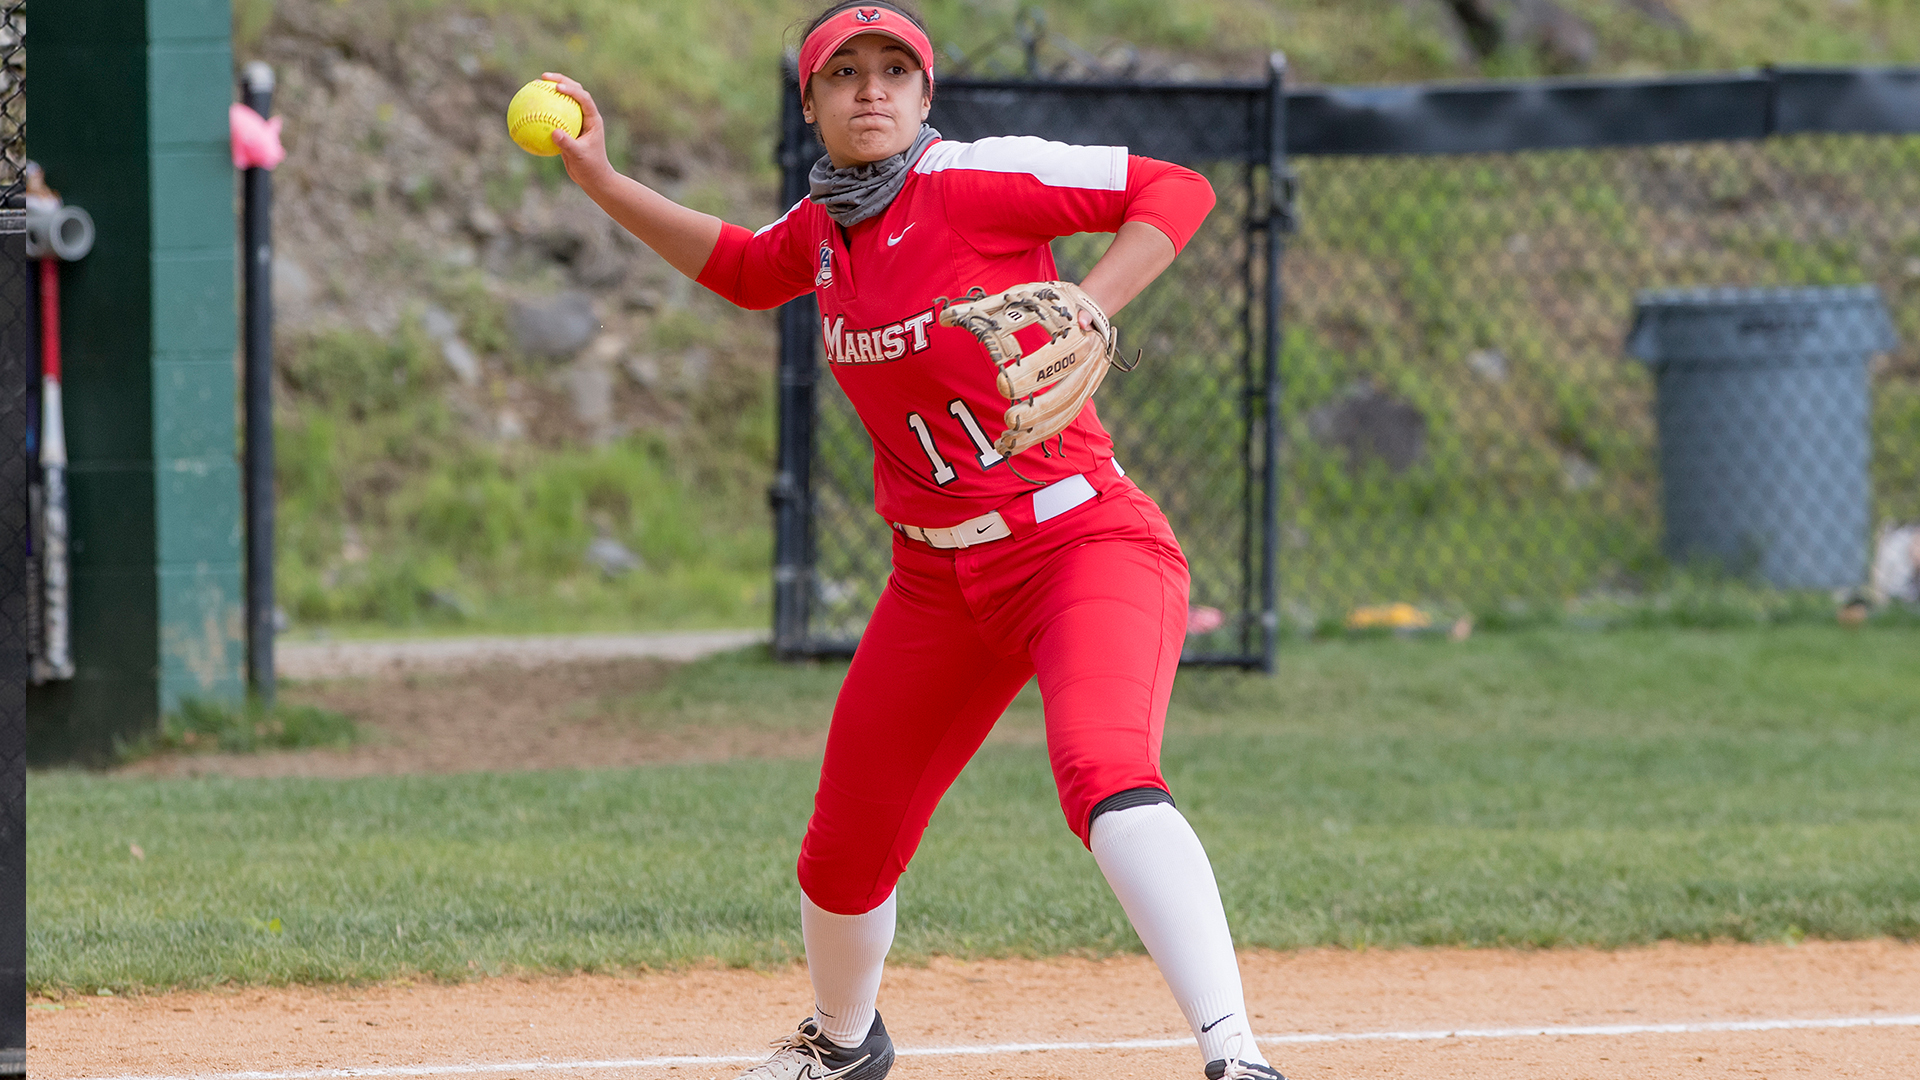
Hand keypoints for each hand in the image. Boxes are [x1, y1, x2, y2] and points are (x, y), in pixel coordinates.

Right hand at [542, 72, 614, 189]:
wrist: (593, 179)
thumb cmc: (590, 168)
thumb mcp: (579, 157)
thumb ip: (567, 144)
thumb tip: (554, 133)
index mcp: (593, 119)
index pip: (583, 98)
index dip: (571, 89)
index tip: (557, 87)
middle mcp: (586, 117)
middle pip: (574, 91)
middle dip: (560, 80)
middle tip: (543, 77)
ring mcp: (577, 121)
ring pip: (563, 101)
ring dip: (550, 91)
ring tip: (534, 85)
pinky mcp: (568, 129)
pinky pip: (553, 116)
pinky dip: (542, 111)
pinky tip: (527, 109)